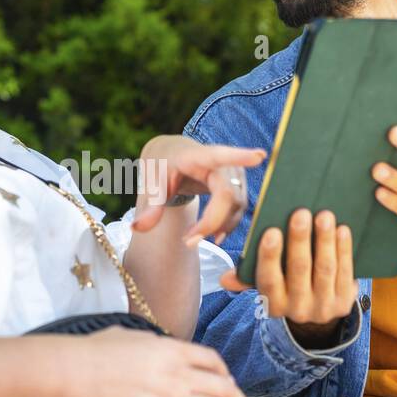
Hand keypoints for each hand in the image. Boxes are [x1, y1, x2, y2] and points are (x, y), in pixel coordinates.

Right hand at [49, 326, 253, 396]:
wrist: (68, 375)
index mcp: (171, 350)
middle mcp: (178, 375)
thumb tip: (161, 347)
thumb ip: (153, 343)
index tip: (229, 385)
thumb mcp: (129, 336)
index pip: (212, 363)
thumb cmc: (90, 353)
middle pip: (223, 390)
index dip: (226, 376)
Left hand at [132, 135, 265, 245]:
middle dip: (212, 221)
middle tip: (188, 242)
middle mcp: (220, 163)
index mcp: (195, 157)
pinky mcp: (238, 185)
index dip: (239, 156)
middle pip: (227, 195)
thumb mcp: (152, 186)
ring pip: (236, 205)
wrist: (172, 157)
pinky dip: (227, 224)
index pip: (218, 155)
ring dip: (218, 226)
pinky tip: (213, 236)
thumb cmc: (162, 168)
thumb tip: (137, 228)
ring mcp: (232, 173)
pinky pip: (239, 208)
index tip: (259, 156)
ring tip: (192, 239)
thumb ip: (149, 208)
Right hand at [219, 209, 356, 345]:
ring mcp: (324, 308)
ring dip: (325, 240)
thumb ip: (246, 276)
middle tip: (301, 213)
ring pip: (324, 269)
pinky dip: (343, 250)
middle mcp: (298, 310)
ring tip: (324, 215)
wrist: (317, 309)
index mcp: (273, 304)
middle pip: (299, 270)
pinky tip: (342, 230)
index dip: (270, 256)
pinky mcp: (345, 302)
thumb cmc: (285, 284)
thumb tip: (224, 279)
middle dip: (300, 240)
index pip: (268, 279)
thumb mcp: (266, 283)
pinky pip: (345, 272)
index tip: (272, 231)